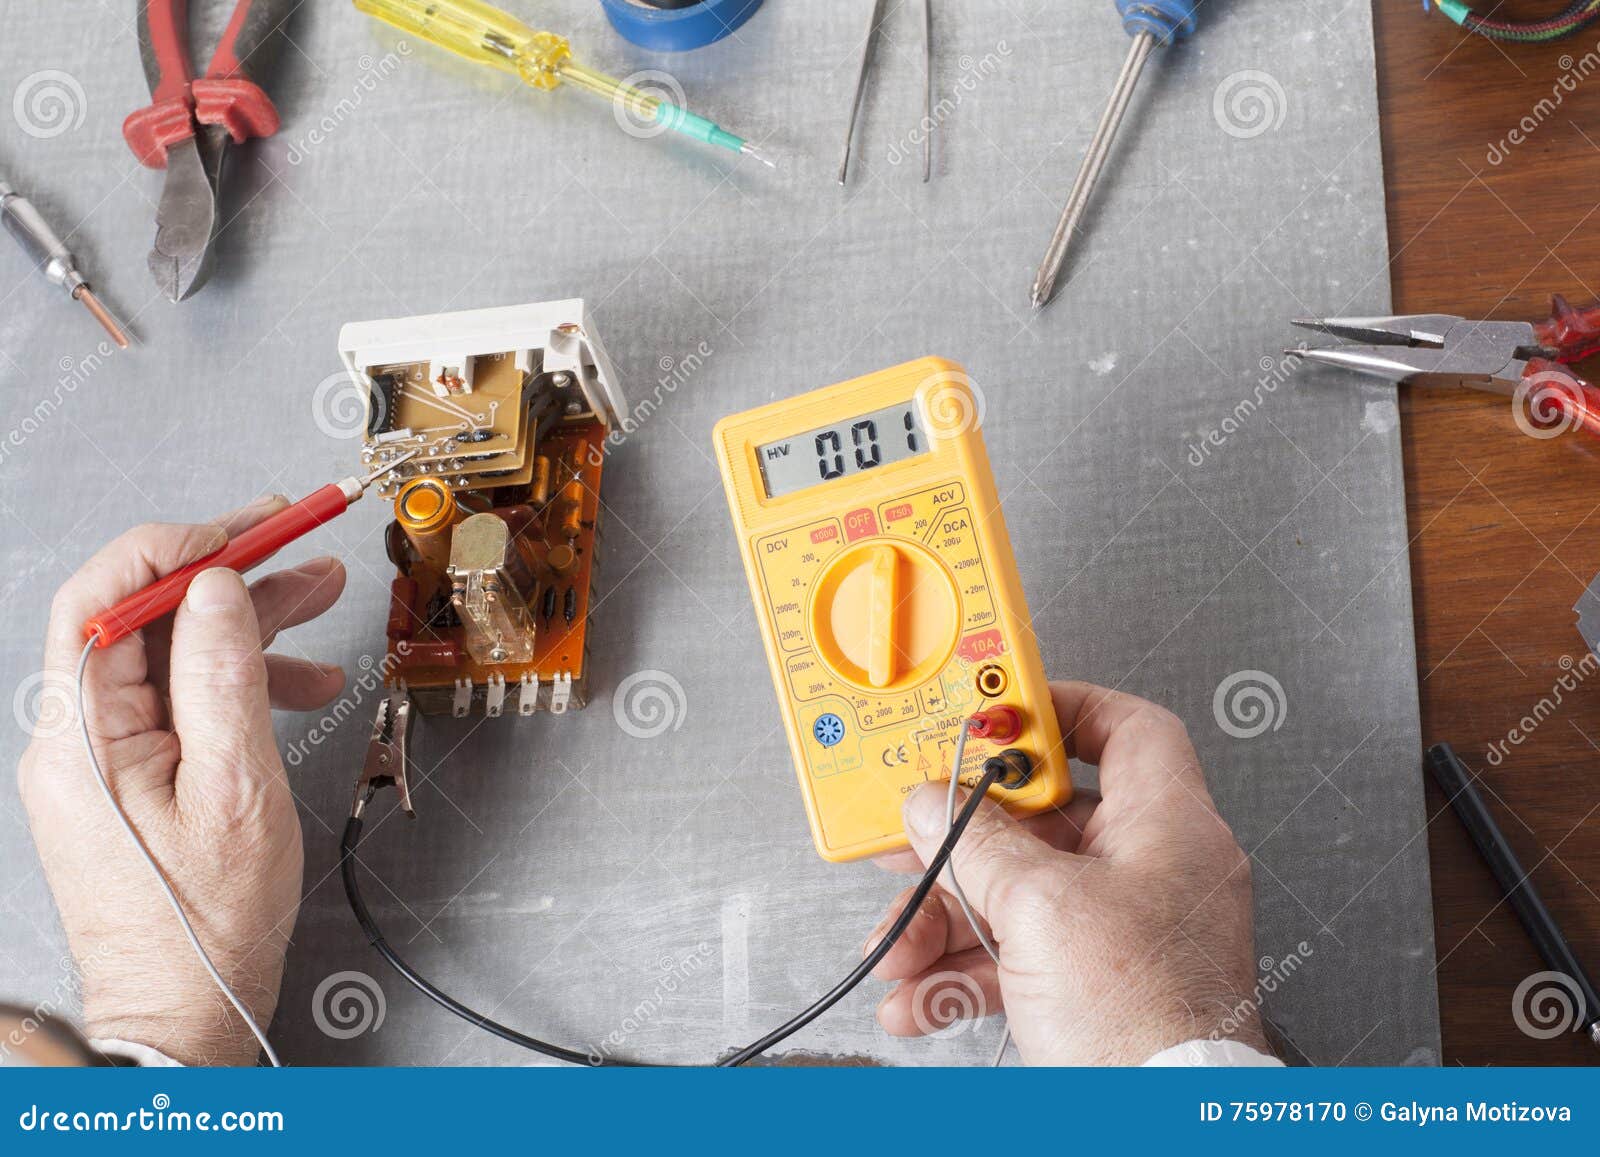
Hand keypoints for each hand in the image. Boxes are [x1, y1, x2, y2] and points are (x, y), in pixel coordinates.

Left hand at [17, 500, 348, 1064]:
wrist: (186, 1010)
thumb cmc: (205, 923)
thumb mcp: (234, 788)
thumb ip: (222, 678)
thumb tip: (215, 589)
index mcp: (82, 736)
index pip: (104, 598)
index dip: (175, 548)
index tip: (246, 530)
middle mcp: (78, 737)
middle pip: (145, 618)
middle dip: (226, 575)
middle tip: (295, 542)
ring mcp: (105, 756)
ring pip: (172, 654)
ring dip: (248, 623)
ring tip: (321, 596)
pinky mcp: (134, 774)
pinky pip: (183, 701)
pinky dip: (244, 680)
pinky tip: (303, 683)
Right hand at [869, 681, 1269, 1065]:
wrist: (1159, 1127)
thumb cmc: (1145, 1021)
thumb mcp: (1041, 906)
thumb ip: (978, 841)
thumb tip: (936, 803)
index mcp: (1168, 827)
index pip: (1128, 728)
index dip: (1059, 709)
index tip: (997, 716)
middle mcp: (1152, 872)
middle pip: (1043, 824)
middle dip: (962, 843)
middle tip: (914, 836)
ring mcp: (1123, 931)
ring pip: (1017, 895)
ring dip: (944, 922)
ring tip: (898, 948)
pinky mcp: (1095, 985)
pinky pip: (1017, 956)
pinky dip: (963, 973)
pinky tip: (919, 997)